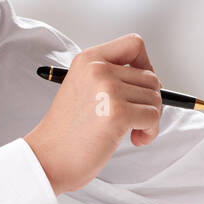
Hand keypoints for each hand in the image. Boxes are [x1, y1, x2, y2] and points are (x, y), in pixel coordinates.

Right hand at [24, 33, 163, 194]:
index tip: (138, 86)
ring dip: (150, 119)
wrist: (49, 158)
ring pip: (154, 98)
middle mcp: (97, 70)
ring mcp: (108, 90)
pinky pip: (153, 117)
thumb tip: (152, 82)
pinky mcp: (118, 113)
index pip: (133, 44)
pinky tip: (134, 138)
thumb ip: (111, 77)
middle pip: (150, 77)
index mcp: (87, 60)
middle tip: (134, 118)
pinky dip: (149, 131)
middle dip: (148, 101)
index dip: (145, 65)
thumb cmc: (67, 131)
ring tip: (131, 131)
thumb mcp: (83, 88)